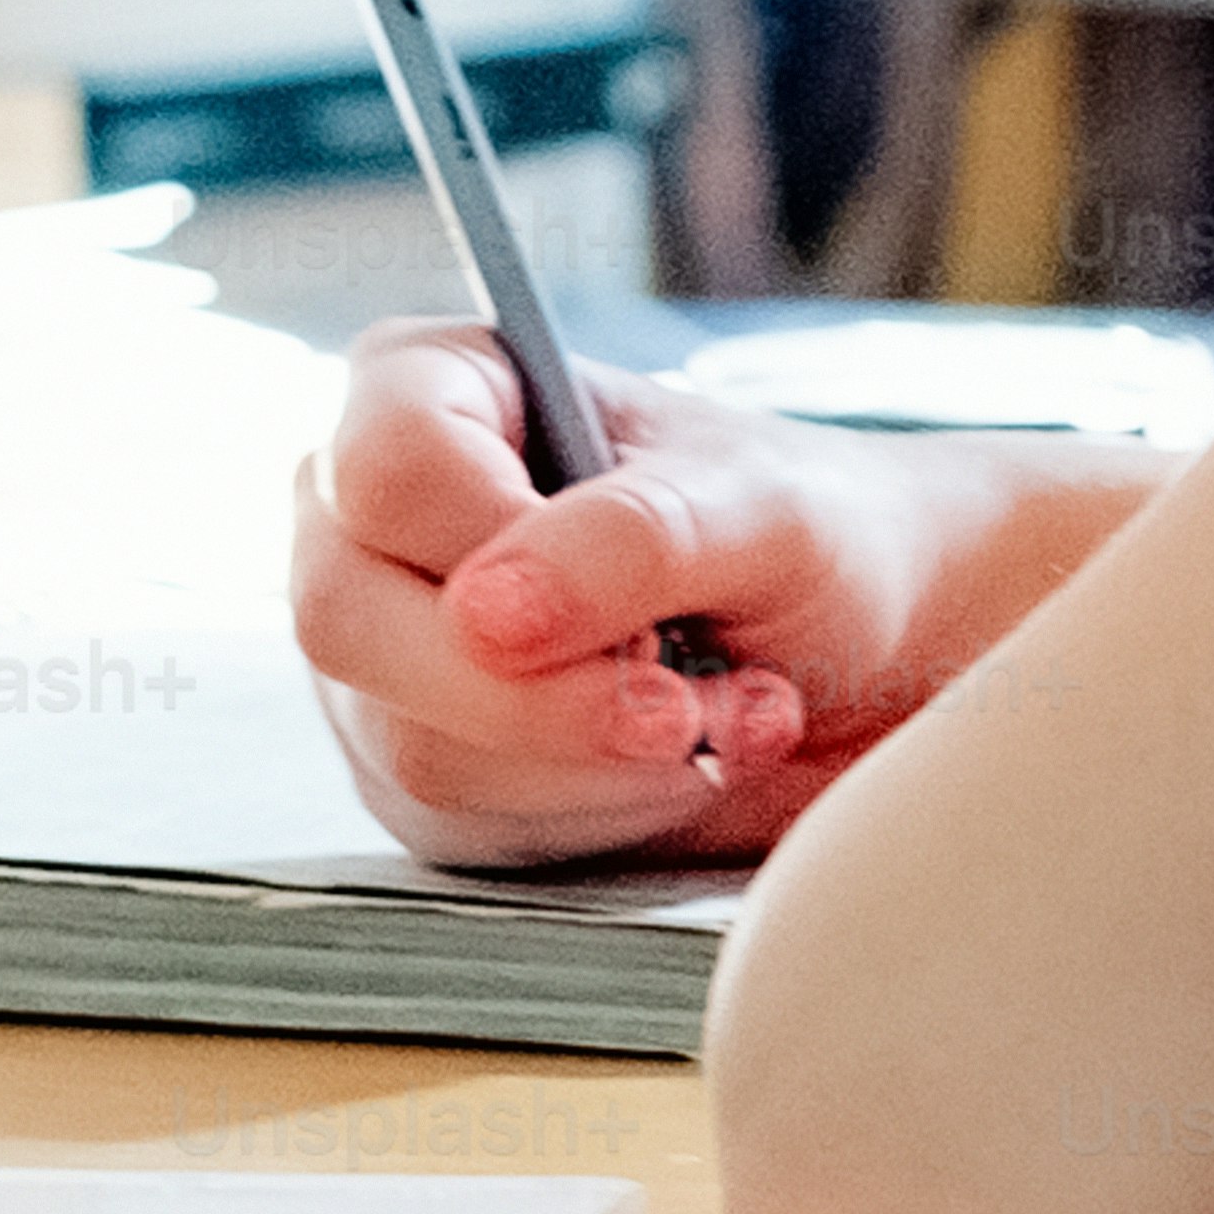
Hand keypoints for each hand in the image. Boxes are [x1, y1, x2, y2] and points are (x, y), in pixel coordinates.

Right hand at [295, 324, 955, 869]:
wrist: (861, 657)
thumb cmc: (809, 534)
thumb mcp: (759, 509)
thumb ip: (630, 539)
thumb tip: (485, 615)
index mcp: (437, 387)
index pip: (387, 468)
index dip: (496, 546)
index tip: (637, 616)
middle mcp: (376, 519)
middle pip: (351, 620)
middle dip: (545, 693)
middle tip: (685, 703)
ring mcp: (386, 655)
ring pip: (416, 745)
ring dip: (601, 758)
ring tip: (728, 712)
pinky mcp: (424, 769)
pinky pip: (464, 825)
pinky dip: (601, 810)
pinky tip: (685, 762)